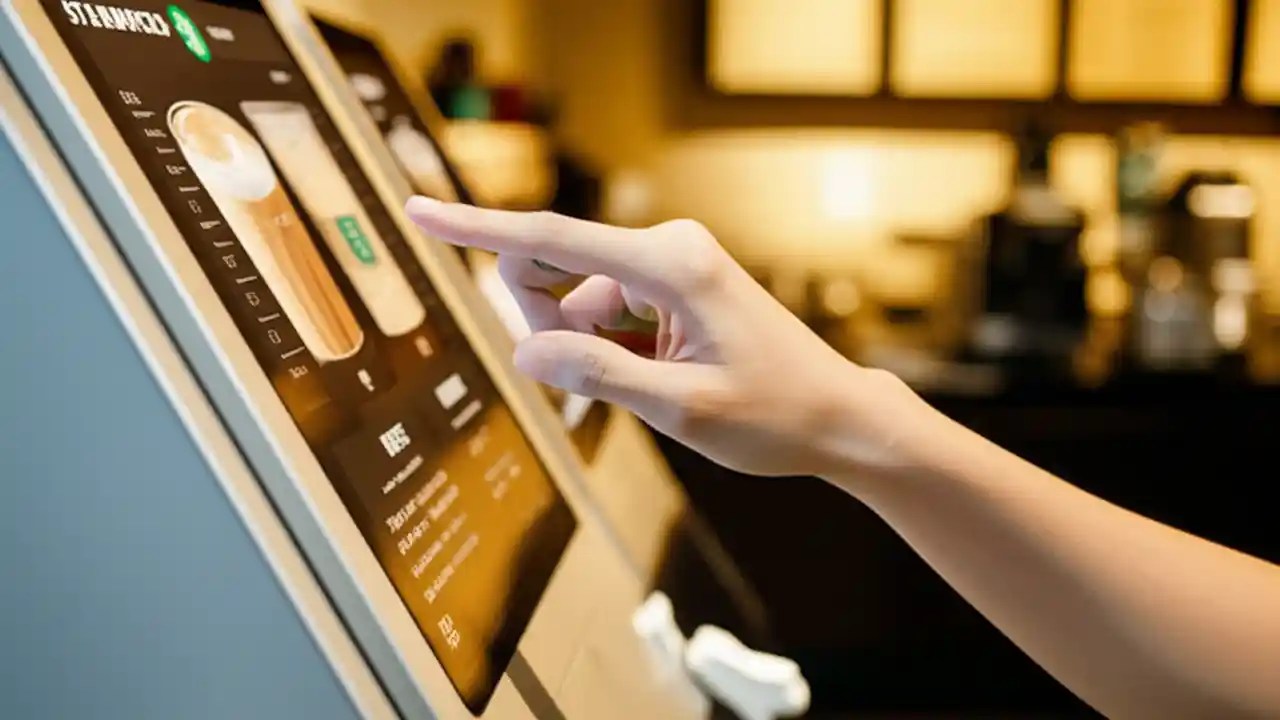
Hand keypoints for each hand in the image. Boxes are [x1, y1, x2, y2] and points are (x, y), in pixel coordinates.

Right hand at [406, 197, 943, 479]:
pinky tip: (647, 378)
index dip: (477, 230)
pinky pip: (606, 306)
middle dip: (545, 321)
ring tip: (644, 389)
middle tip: (589, 383)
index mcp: (670, 265)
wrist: (837, 418)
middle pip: (555, 265)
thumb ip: (598, 373)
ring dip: (582, 343)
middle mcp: (667, 248)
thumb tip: (524, 351)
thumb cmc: (774, 414)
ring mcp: (671, 263)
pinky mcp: (674, 284)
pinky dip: (605, 343)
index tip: (417, 213)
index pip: (552, 239)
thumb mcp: (680, 407)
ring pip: (577, 294)